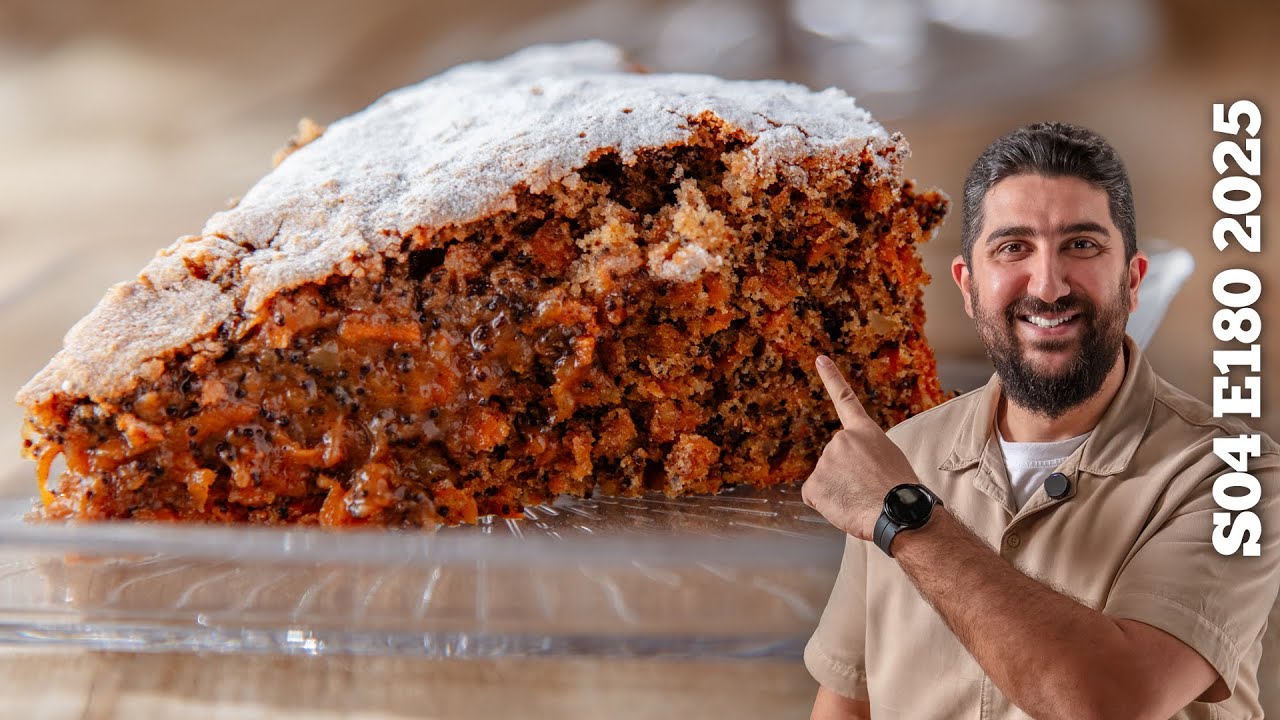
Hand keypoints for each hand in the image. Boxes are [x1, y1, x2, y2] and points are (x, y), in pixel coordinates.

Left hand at [801, 355, 920, 540]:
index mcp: (864, 432)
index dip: (832, 378)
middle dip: (846, 475)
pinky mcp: (813, 483)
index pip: (846, 400)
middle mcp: (841, 439)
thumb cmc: (901, 492)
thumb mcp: (890, 460)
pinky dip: (826, 504)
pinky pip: (815, 496)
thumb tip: (851, 471)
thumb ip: (865, 455)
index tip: (819, 359)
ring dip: (839, 491)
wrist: (898, 510)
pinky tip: (844, 506)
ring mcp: (825, 460)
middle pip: (835, 459)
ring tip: (861, 498)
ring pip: (826, 479)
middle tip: (867, 488)